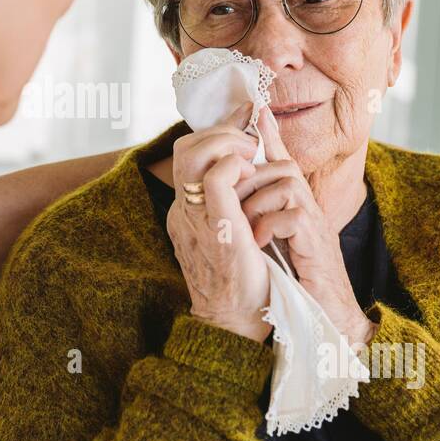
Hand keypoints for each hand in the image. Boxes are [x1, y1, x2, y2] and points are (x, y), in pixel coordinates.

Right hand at [165, 103, 272, 342]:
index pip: (188, 156)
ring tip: (250, 153)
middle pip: (184, 148)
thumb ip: (239, 200)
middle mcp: (184, 212)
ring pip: (193, 154)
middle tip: (249, 139)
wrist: (239, 323)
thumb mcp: (238, 232)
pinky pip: (215, 178)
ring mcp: (195, 219)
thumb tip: (256, 167)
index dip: (215, 130)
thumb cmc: (245, 281)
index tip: (244, 117)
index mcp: (186, 213)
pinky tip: (252, 172)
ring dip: (226, 142)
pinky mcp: (216, 227)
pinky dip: (234, 164)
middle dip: (219, 131)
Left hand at [234, 106, 377, 347]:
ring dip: (256, 204)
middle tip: (233, 204)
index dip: (268, 132)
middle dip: (249, 179)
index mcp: (293, 202)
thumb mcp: (272, 237)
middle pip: (280, 165)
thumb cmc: (297, 278)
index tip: (255, 107)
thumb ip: (258, 209)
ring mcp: (314, 221)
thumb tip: (238, 186)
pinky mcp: (316, 241)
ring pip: (284, 183)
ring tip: (246, 230)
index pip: (279, 157)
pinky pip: (291, 214)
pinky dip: (269, 225)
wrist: (326, 316)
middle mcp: (306, 205)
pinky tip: (260, 243)